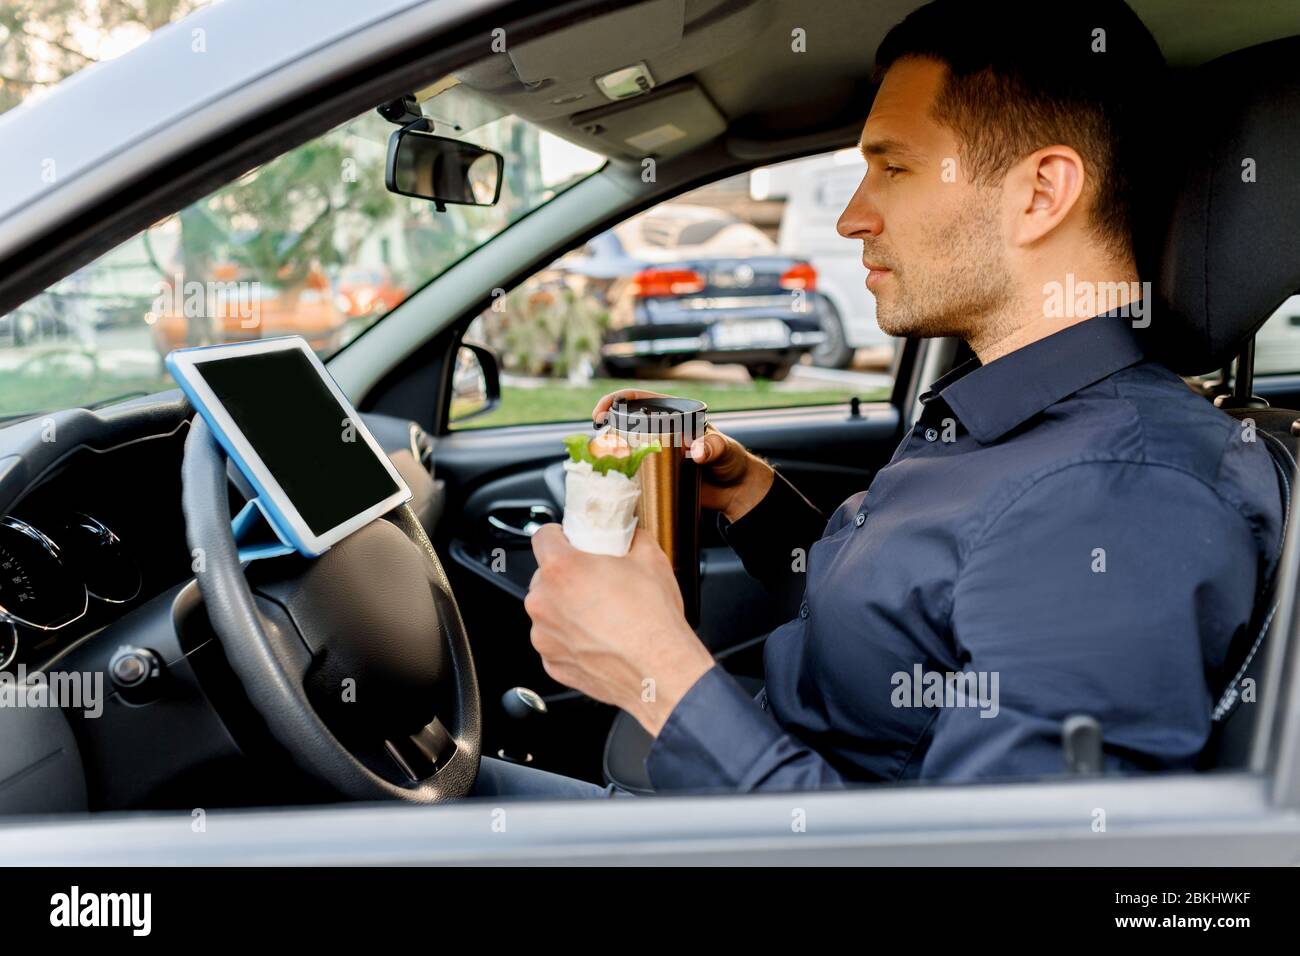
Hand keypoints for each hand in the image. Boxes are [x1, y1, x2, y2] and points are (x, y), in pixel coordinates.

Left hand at [525, 524, 714, 735]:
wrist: (661, 673)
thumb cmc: (653, 622)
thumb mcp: (651, 558)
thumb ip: (631, 538)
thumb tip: (630, 534)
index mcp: (562, 570)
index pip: (542, 536)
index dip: (560, 535)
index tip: (571, 541)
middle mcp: (544, 603)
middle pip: (545, 576)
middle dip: (567, 576)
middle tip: (598, 582)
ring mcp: (545, 636)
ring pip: (549, 611)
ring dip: (567, 609)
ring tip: (603, 615)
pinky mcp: (553, 663)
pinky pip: (556, 642)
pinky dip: (572, 639)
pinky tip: (600, 639)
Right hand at [592, 388, 774, 522]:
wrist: (735, 491)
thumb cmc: (732, 461)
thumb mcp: (725, 450)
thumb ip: (713, 447)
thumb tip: (695, 451)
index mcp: (675, 415)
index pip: (640, 399)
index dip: (618, 399)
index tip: (603, 409)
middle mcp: (661, 432)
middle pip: (626, 421)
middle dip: (607, 423)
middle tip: (598, 432)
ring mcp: (656, 454)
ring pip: (626, 447)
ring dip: (609, 448)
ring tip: (598, 453)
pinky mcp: (655, 476)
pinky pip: (633, 471)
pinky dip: (620, 472)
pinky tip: (610, 476)